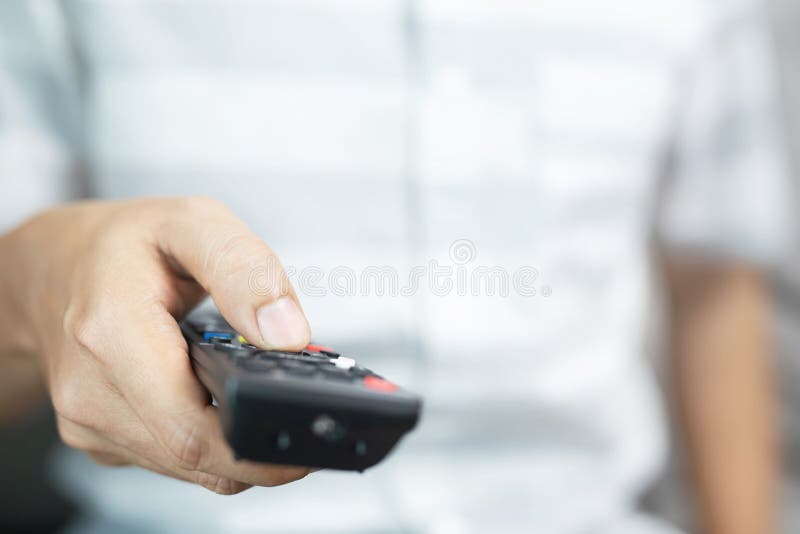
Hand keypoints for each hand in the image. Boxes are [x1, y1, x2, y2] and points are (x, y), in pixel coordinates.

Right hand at [0, 197, 311, 493]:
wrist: (54, 265)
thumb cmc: (124, 242)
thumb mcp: (194, 222)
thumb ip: (246, 269)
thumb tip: (287, 333)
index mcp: (112, 331)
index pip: (191, 429)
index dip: (256, 446)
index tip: (303, 444)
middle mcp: (91, 390)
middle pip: (194, 456)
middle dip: (256, 446)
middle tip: (296, 415)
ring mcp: (91, 420)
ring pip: (185, 464)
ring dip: (230, 442)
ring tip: (250, 390)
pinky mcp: (99, 435)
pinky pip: (168, 456)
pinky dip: (204, 436)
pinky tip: (213, 396)